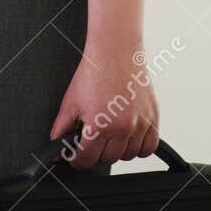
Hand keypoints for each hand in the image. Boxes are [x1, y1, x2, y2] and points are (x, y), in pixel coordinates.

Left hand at [49, 39, 159, 170]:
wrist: (116, 51)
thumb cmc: (94, 72)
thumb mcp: (71, 102)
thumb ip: (61, 130)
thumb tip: (57, 150)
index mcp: (99, 125)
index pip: (87, 160)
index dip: (78, 160)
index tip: (78, 155)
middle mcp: (122, 127)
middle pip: (108, 159)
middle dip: (97, 153)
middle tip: (93, 140)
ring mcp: (140, 122)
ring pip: (128, 155)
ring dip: (118, 150)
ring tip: (111, 136)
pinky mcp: (153, 116)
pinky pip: (150, 146)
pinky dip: (140, 147)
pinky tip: (130, 138)